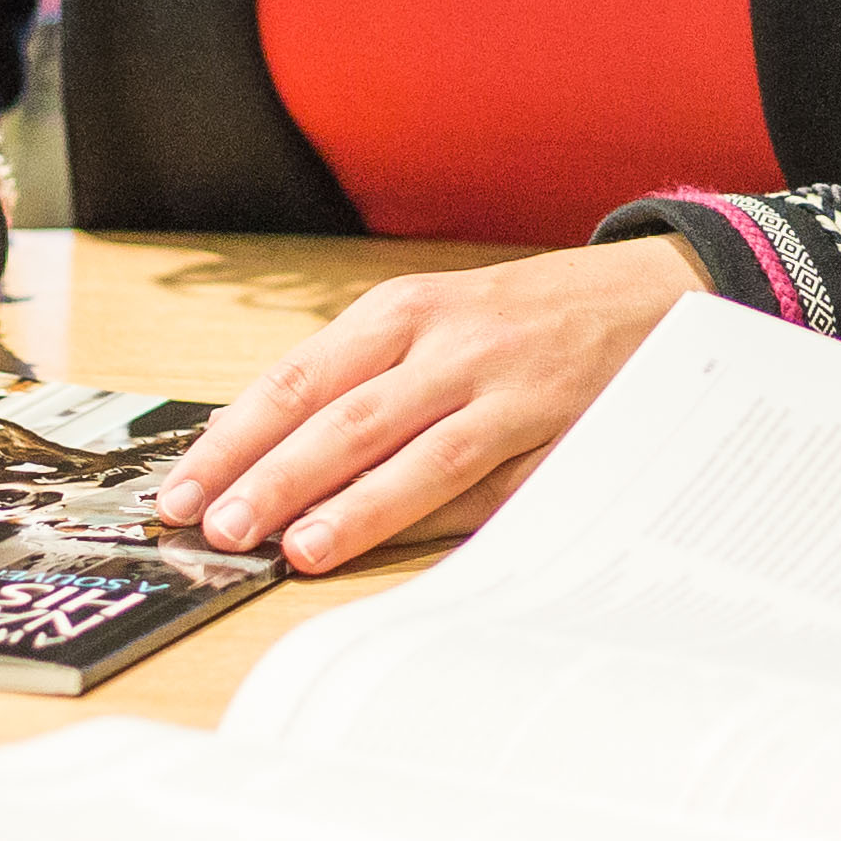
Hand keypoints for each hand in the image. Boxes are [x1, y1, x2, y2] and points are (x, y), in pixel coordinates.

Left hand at [158, 238, 706, 572]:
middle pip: (345, 416)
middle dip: (274, 477)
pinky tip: (401, 551)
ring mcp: (510, 392)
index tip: (183, 490)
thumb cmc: (526, 316)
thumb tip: (256, 455)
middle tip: (220, 528)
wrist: (657, 290)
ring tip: (293, 548)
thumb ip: (357, 379)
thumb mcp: (435, 319)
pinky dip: (443, 521)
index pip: (297, 378)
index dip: (234, 440)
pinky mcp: (561, 436)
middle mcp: (453, 344)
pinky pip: (494, 487)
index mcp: (405, 310)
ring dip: (352, 506)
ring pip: (417, 454)